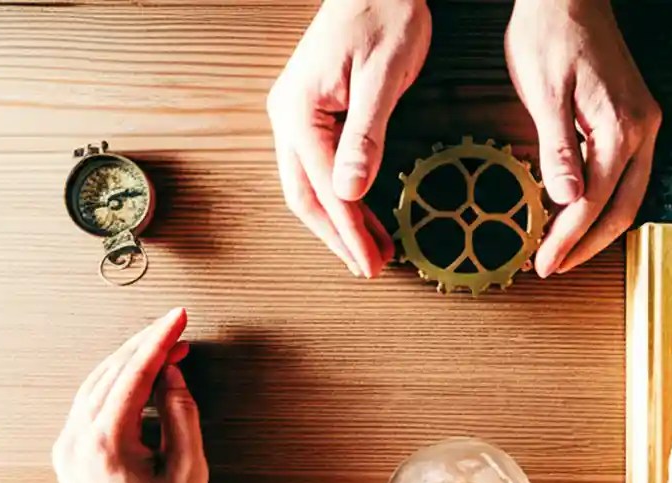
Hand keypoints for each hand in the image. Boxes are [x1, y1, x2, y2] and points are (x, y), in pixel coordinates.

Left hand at [51, 307, 207, 482]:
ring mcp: (68, 450)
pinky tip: (140, 385)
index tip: (180, 317)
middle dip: (146, 346)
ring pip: (97, 385)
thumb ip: (181, 416)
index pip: (135, 370)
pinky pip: (91, 406)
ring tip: (166, 355)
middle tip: (178, 331)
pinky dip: (117, 387)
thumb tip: (172, 378)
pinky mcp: (70, 460)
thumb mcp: (189, 472)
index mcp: (105, 441)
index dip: (161, 338)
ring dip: (131, 364)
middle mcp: (77, 440)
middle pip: (111, 371)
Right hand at [267, 0, 431, 277]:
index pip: (325, 186)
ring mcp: (296, 115)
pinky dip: (341, 196)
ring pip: (309, 185)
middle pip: (305, 195)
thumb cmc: (383, 14)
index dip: (349, 230)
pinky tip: (363, 213)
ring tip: (370, 250)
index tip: (369, 262)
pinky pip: (320, 166)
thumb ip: (366, 136)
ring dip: (339, 221)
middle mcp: (288, 115)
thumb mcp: (383, 77)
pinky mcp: (313, 112)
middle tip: (367, 268)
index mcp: (298, 109)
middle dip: (337, 236)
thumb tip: (351, 192)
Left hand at [505, 0, 659, 276]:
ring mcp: (642, 124)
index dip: (569, 238)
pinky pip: (624, 174)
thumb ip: (557, 147)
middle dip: (589, 245)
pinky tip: (576, 212)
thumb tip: (567, 199)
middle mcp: (642, 129)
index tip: (545, 262)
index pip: (595, 201)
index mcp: (622, 126)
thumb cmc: (552, 32)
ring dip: (598, 228)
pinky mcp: (632, 120)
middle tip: (554, 266)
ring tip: (563, 249)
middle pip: (624, 208)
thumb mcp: (544, 90)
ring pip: (629, 195)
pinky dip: (602, 201)